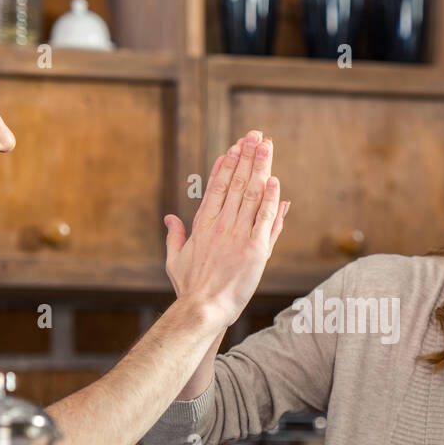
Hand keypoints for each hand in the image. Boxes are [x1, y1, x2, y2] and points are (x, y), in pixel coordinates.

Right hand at [163, 129, 290, 329]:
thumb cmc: (189, 288)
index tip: (234, 148)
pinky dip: (270, 198)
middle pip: (236, 183)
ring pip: (251, 194)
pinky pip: (264, 218)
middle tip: (254, 135)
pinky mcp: (255, 249)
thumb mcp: (175, 259)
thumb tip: (170, 217)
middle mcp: (221, 225)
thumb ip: (175, 235)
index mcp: (203, 225)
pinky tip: (274, 180)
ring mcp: (239, 235)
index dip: (227, 165)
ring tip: (265, 145)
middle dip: (246, 157)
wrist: (203, 309)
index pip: (216, 187)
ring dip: (259, 167)